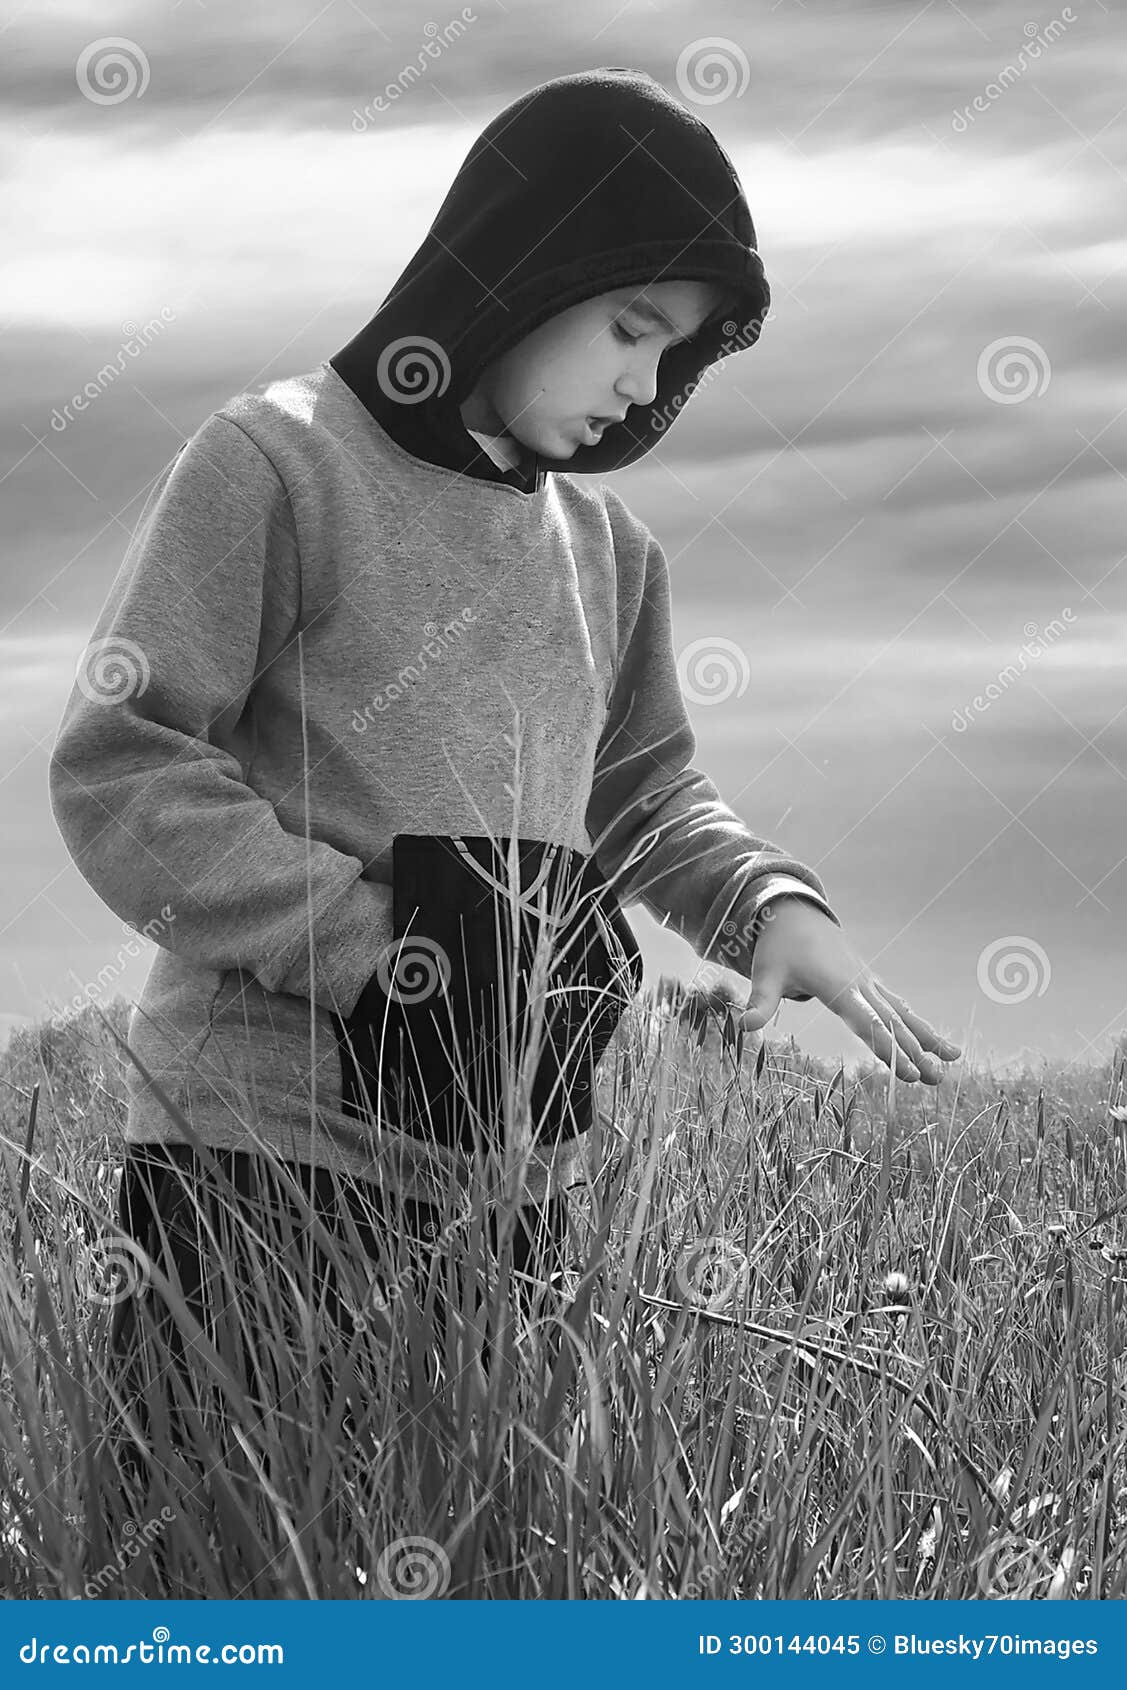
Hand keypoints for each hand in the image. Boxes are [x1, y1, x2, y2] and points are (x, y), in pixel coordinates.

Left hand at [736, 897, 960, 1084]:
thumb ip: (760, 1002)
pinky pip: (898, 1005)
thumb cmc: (778, 947)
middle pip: (892, 1022)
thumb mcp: (765, 973)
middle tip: (936, 1079)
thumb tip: (744, 1026)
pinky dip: (918, 1023)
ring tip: (955, 1059)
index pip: (867, 1023)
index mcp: (837, 986)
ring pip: (903, 1012)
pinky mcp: (869, 982)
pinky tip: (938, 1040)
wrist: (795, 914)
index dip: (888, 1049)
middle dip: (916, 1051)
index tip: (908, 1072)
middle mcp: (860, 985)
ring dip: (927, 1037)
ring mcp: (868, 982)